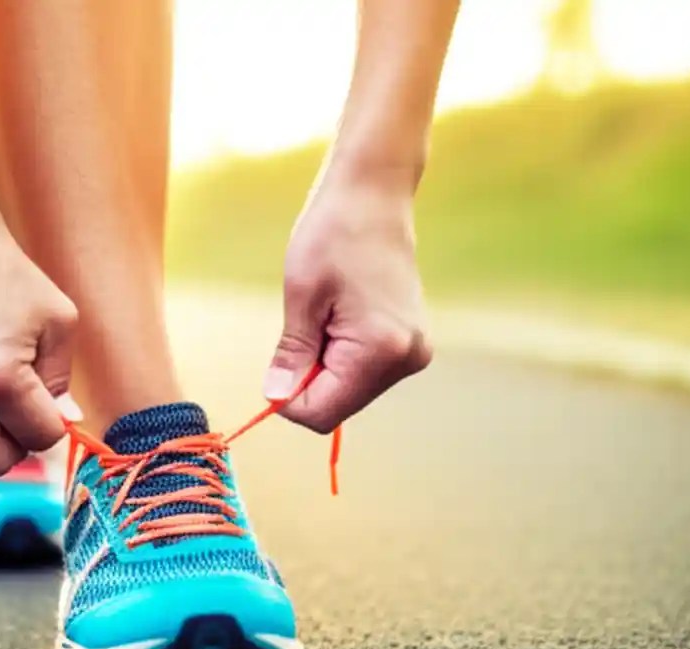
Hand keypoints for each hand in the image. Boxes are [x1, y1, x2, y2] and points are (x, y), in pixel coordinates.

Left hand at [264, 180, 431, 432]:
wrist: (373, 194)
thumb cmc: (333, 234)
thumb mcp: (302, 297)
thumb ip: (293, 355)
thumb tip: (276, 398)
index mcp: (381, 351)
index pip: (322, 413)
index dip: (289, 397)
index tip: (277, 362)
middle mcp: (407, 359)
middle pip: (338, 405)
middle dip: (308, 380)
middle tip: (304, 326)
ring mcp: (413, 351)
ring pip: (349, 390)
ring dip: (323, 366)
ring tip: (326, 314)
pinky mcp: (409, 342)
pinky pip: (363, 371)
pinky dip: (340, 355)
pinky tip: (340, 315)